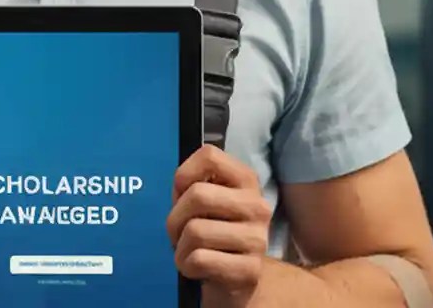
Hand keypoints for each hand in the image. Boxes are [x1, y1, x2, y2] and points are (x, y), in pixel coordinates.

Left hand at [168, 145, 271, 307]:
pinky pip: (200, 259)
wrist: (237, 277)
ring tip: (189, 251)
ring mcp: (257, 239)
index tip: (182, 194)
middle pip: (197, 195)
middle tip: (178, 232)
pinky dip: (187, 265)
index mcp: (246, 180)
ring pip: (196, 231)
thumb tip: (181, 184)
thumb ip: (192, 185)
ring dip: (180, 246)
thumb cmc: (213, 231)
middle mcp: (257, 206)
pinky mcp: (250, 270)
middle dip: (175, 218)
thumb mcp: (204, 202)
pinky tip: (197, 267)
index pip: (209, 156)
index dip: (183, 174)